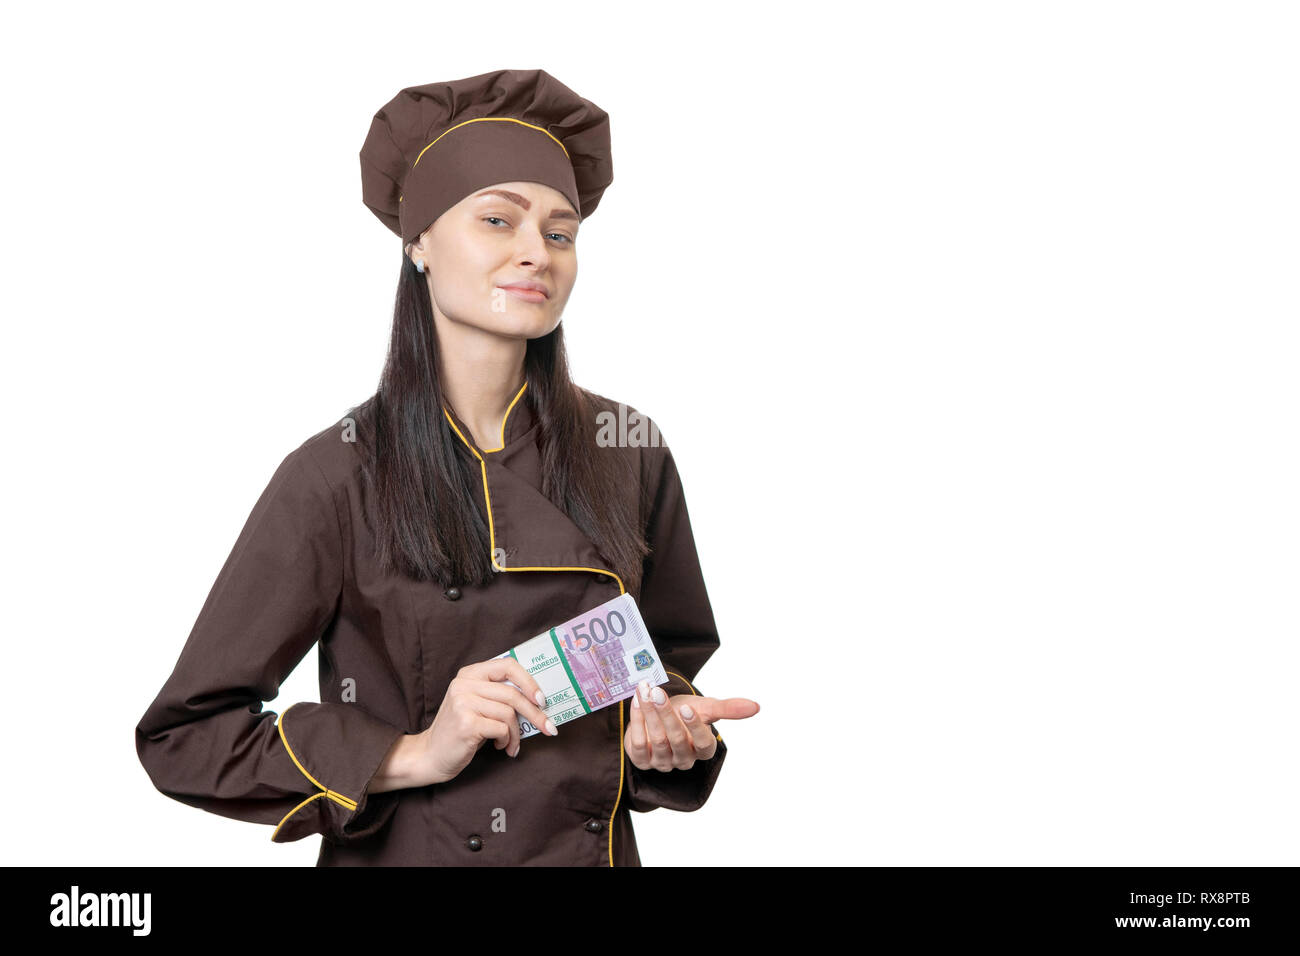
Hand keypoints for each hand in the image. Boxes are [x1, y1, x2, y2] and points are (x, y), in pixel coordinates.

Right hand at [415, 658, 556, 785]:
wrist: (431, 755)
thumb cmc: (462, 730)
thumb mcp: (478, 705)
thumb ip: (499, 696)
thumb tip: (538, 700)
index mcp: (469, 674)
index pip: (508, 665)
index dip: (529, 681)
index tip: (542, 699)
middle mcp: (464, 684)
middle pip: (512, 694)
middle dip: (535, 713)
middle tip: (549, 728)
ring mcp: (463, 702)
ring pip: (509, 713)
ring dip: (516, 733)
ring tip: (511, 744)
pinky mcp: (466, 722)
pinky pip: (501, 729)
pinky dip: (506, 740)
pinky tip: (499, 747)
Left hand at [624, 679, 759, 771]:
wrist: (660, 715)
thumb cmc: (686, 712)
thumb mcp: (707, 708)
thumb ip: (729, 709)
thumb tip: (756, 707)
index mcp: (703, 749)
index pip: (703, 744)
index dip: (695, 727)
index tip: (687, 707)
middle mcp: (684, 759)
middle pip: (677, 739)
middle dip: (667, 714)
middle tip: (658, 691)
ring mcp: (662, 762)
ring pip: (657, 740)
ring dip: (650, 713)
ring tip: (646, 691)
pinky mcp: (642, 760)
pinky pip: (637, 744)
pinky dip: (637, 721)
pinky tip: (636, 701)